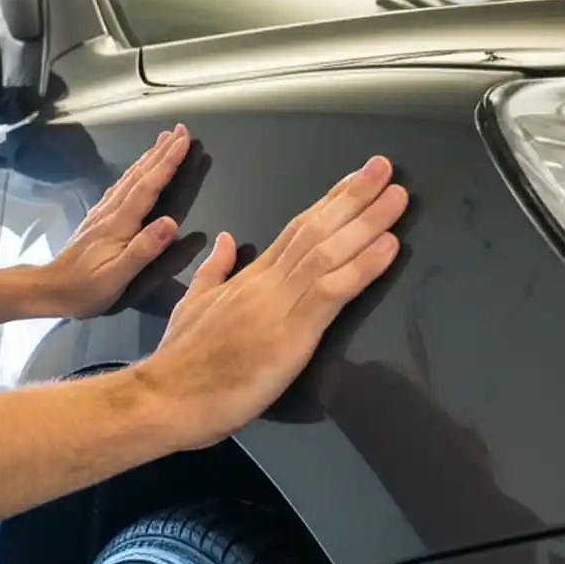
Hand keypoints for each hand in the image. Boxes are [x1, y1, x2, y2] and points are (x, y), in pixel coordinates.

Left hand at [43, 124, 191, 318]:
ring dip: (149, 158)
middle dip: (162, 152)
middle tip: (181, 130)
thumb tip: (172, 223)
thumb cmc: (85, 288)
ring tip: (163, 141)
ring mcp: (102, 213)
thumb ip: (144, 250)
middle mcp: (111, 211)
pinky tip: (136, 171)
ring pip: (129, 178)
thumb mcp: (117, 277)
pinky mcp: (98, 219)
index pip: (148, 186)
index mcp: (119, 223)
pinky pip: (121, 187)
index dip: (167, 162)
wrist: (49, 288)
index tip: (184, 140)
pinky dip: (134, 173)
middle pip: (139, 175)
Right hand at [135, 155, 407, 449]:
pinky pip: (332, 291)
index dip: (328, 202)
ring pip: (329, 251)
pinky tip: (388, 246)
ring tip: (398, 195)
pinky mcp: (291, 333)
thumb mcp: (194, 304)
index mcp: (251, 277)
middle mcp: (268, 282)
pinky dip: (362, 267)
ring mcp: (280, 304)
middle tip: (385, 167)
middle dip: (354, 196)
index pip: (296, 229)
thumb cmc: (181, 360)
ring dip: (368, 221)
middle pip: (317, 229)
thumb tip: (223, 239)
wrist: (166, 396)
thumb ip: (214, 270)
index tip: (355, 179)